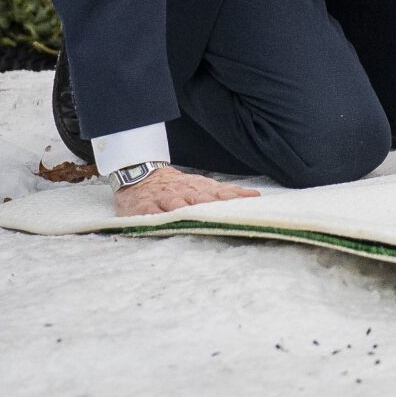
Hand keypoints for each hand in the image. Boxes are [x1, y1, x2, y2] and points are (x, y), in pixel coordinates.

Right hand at [113, 167, 259, 216]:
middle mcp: (184, 192)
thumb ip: (224, 192)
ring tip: (202, 219)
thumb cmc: (178, 186)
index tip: (251, 201)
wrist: (141, 175)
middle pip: (202, 199)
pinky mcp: (146, 207)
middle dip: (217, 205)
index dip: (235, 196)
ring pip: (178, 205)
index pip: (220, 192)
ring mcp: (164, 199)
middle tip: (231, 213)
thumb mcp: (201, 185)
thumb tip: (254, 196)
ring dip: (190, 212)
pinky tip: (167, 222)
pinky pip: (152, 213)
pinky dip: (160, 217)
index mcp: (199, 187)